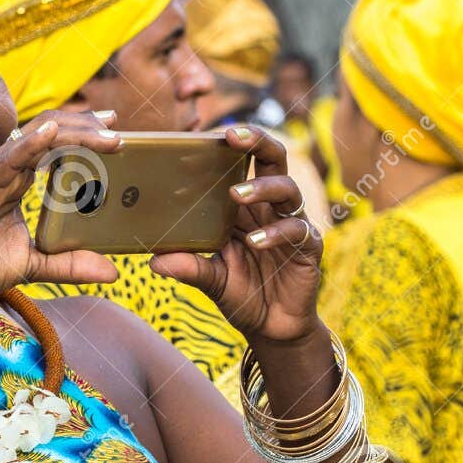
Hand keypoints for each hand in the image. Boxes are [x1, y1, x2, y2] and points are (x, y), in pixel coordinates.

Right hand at [0, 110, 120, 307]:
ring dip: (75, 133)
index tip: (116, 134)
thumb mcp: (34, 265)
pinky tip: (53, 133)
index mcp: (18, 182)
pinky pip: (9, 158)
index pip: (55, 147)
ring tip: (109, 136)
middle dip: (86, 126)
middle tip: (118, 126)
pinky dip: (31, 143)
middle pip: (51, 133)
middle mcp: (7, 171)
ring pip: (38, 139)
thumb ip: (70, 265)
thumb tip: (112, 273)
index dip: (83, 135)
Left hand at [149, 126, 323, 343]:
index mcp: (245, 208)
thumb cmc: (241, 295)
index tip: (203, 136)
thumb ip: (189, 267)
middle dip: (256, 140)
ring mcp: (292, 224)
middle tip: (231, 135)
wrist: (272, 328)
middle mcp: (270, 209)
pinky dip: (275, 233)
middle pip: (273, 159)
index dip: (228, 147)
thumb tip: (153, 262)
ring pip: (287, 189)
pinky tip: (255, 241)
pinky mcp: (308, 247)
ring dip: (261, 188)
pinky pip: (296, 230)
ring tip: (235, 195)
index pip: (241, 164)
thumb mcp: (210, 280)